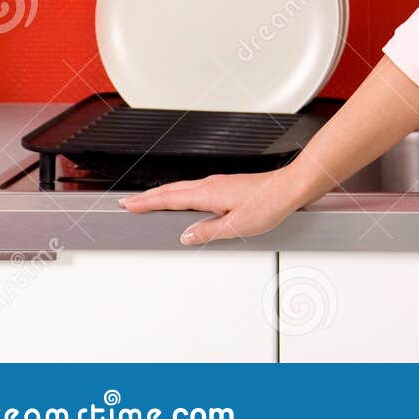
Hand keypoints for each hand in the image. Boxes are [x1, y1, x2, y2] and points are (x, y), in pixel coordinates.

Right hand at [117, 167, 310, 245]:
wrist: (290, 188)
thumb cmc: (269, 203)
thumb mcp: (235, 226)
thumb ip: (207, 231)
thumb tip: (187, 236)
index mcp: (208, 193)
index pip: (168, 198)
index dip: (146, 202)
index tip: (127, 204)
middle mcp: (211, 184)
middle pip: (171, 190)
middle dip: (148, 196)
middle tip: (129, 202)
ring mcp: (219, 182)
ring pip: (183, 187)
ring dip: (163, 193)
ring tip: (149, 200)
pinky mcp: (227, 184)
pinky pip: (195, 188)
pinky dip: (180, 192)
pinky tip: (183, 199)